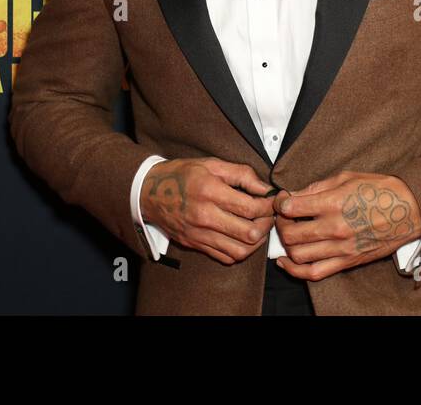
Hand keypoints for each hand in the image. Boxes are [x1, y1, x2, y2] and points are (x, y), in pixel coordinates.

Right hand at [140, 157, 276, 264]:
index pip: (250, 207)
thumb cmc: (181, 175)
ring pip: (240, 250)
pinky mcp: (195, 245)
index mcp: (210, 191)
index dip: (268, 206)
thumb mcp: (211, 164)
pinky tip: (242, 237)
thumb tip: (264, 188)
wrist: (148, 192)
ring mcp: (199, 234)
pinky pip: (225, 257)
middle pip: (249, 233)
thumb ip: (241, 174)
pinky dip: (240, 251)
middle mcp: (205, 216)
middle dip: (266, 225)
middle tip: (269, 215)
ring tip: (258, 228)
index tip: (272, 201)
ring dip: (256, 242)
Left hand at [273, 171, 420, 279]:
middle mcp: (335, 227)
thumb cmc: (380, 190)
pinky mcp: (347, 261)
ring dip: (286, 244)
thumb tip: (294, 195)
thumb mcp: (347, 177)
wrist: (410, 211)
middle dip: (280, 224)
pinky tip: (285, 261)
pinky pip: (314, 273)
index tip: (282, 201)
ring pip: (298, 254)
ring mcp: (341, 247)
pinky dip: (294, 270)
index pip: (291, 207)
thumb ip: (317, 187)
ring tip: (289, 234)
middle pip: (290, 233)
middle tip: (283, 217)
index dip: (280, 203)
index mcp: (334, 202)